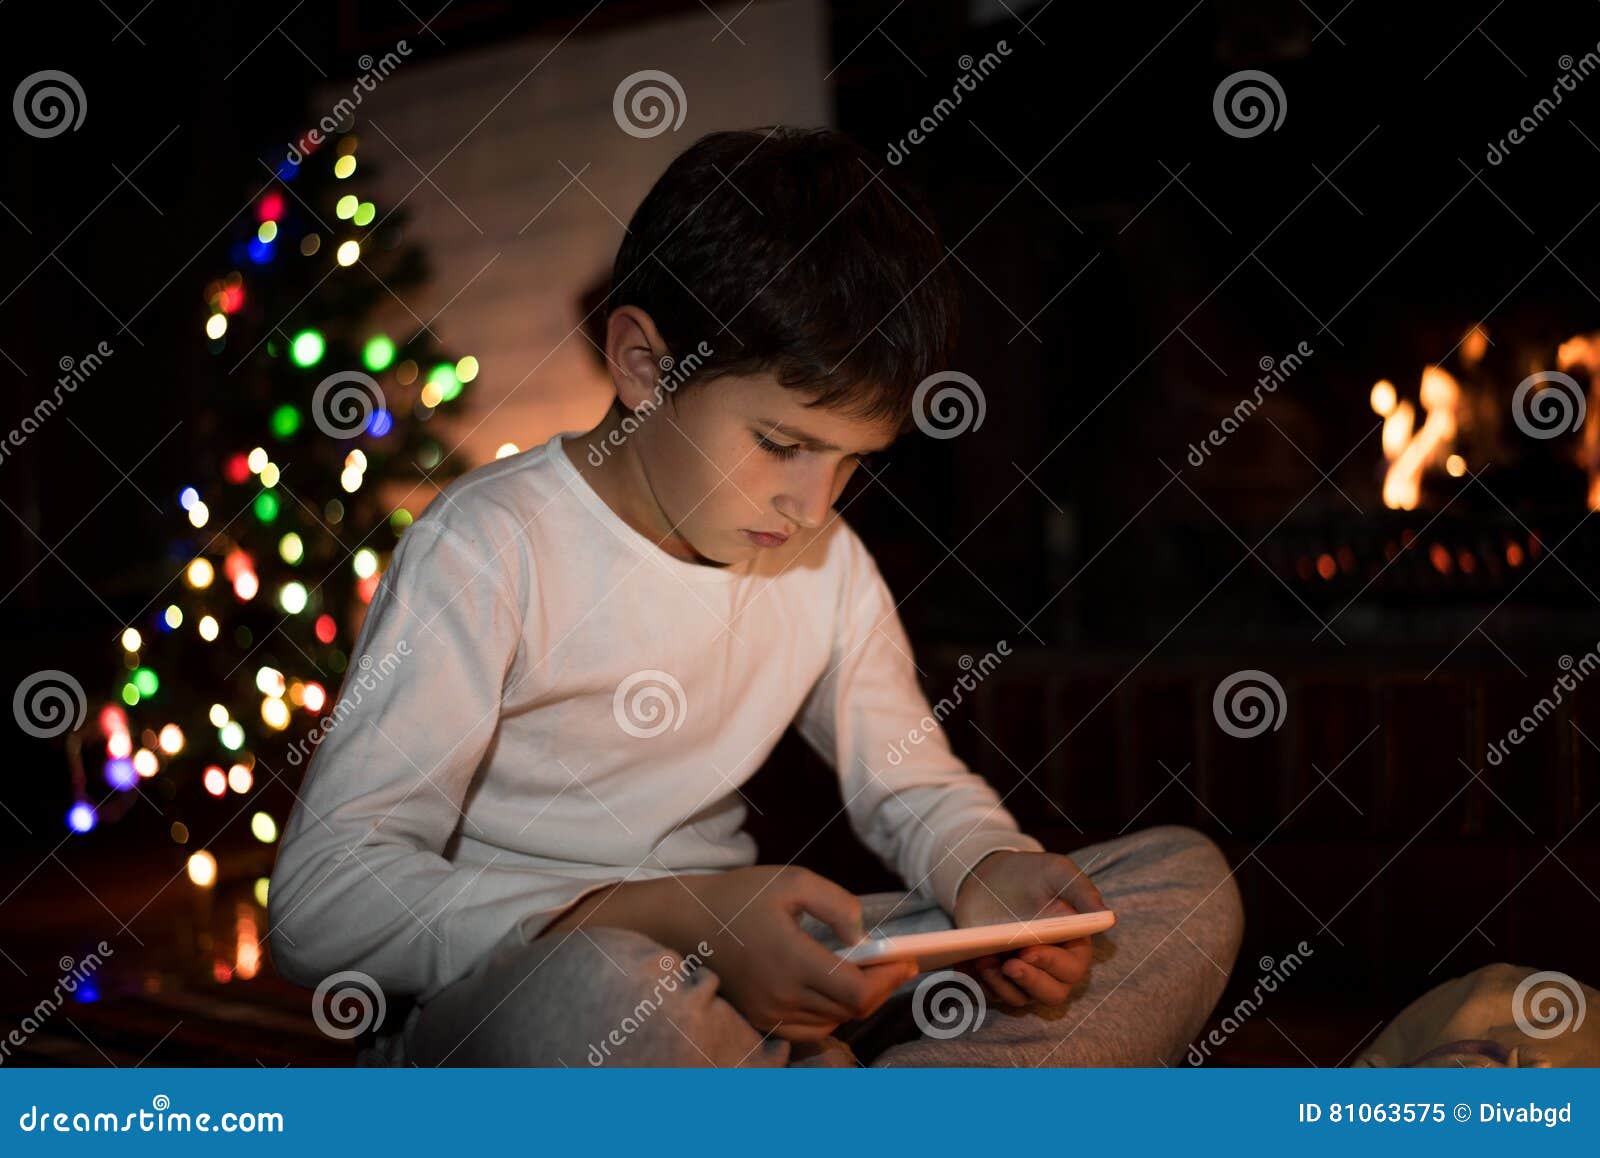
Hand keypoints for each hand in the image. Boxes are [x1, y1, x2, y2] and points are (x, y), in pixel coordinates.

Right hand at [686, 866, 918, 1042]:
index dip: (889, 979)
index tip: (908, 962)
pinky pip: (810, 1030)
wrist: (689, 923)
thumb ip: (837, 904)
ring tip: (873, 974)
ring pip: (833, 1022)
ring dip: (857, 1002)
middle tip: (898, 965)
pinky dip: (832, 1015)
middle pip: (850, 1008)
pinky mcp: (760, 1021)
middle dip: (880, 987)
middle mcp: (780, 996)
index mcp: (790, 960)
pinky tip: (839, 991)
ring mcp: (768, 1014)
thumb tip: (865, 936)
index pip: (855, 990)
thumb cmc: (742, 896)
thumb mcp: (793, 881)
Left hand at [951, 850, 1105, 1008]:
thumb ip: (1082, 890)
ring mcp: (1025, 975)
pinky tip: (963, 966)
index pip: (1072, 968)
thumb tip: (1109, 917)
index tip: (1029, 950)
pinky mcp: (999, 977)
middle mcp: (1052, 967)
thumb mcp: (1057, 871)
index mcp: (1073, 945)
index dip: (1052, 963)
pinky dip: (978, 985)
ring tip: (982, 960)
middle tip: (1008, 964)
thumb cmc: (1032, 874)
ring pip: (1020, 999)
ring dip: (1001, 985)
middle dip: (1030, 982)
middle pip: (1052, 994)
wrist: (992, 878)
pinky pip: (991, 994)